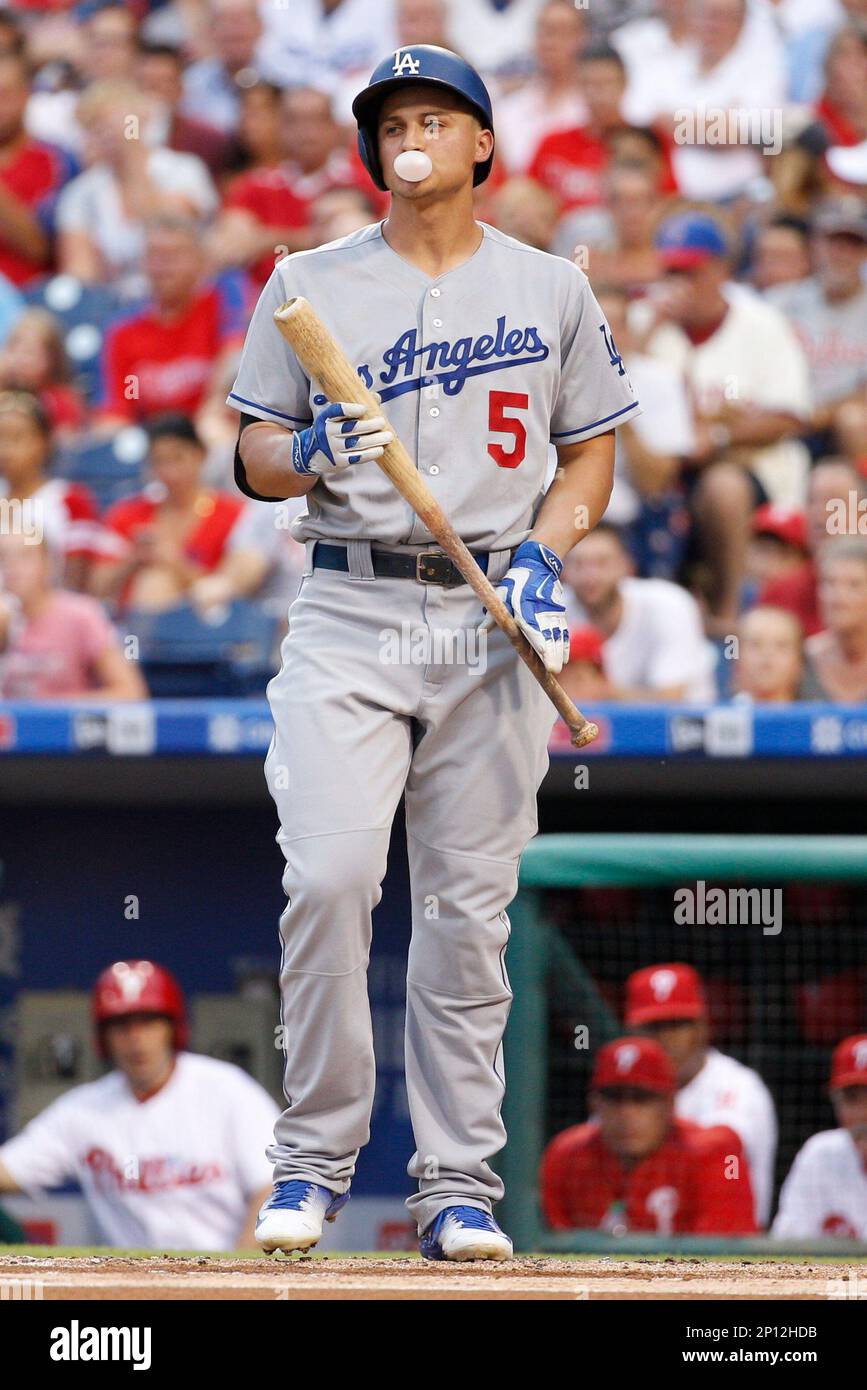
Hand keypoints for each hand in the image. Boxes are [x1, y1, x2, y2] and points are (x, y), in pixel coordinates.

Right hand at [291, 400, 392, 475]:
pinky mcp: (338, 462)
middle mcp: (327, 433)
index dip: (350, 409)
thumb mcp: (336, 419)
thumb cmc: (332, 432)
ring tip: (388, 436)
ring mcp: (332, 448)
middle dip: (369, 425)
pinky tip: (380, 450)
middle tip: (382, 422)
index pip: (336, 411)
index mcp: (326, 418)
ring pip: (356, 443)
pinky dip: (370, 454)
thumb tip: (376, 397)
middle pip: (351, 428)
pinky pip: (356, 458)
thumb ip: (355, 407)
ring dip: (374, 440)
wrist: (313, 455)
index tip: (364, 408)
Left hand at [487, 540, 569, 673]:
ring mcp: (552, 612)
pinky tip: (565, 657)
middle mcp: (541, 611)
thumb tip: (480, 632)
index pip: (533, 625)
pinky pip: (563, 631)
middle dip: (551, 652)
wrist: (538, 567)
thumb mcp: (501, 596)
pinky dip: (564, 644)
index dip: (538, 639)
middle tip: (553, 670)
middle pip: (548, 634)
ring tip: (558, 668)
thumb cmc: (516, 584)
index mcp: (526, 607)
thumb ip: (493, 616)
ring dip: (559, 652)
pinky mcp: (559, 614)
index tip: (542, 651)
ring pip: (557, 634)